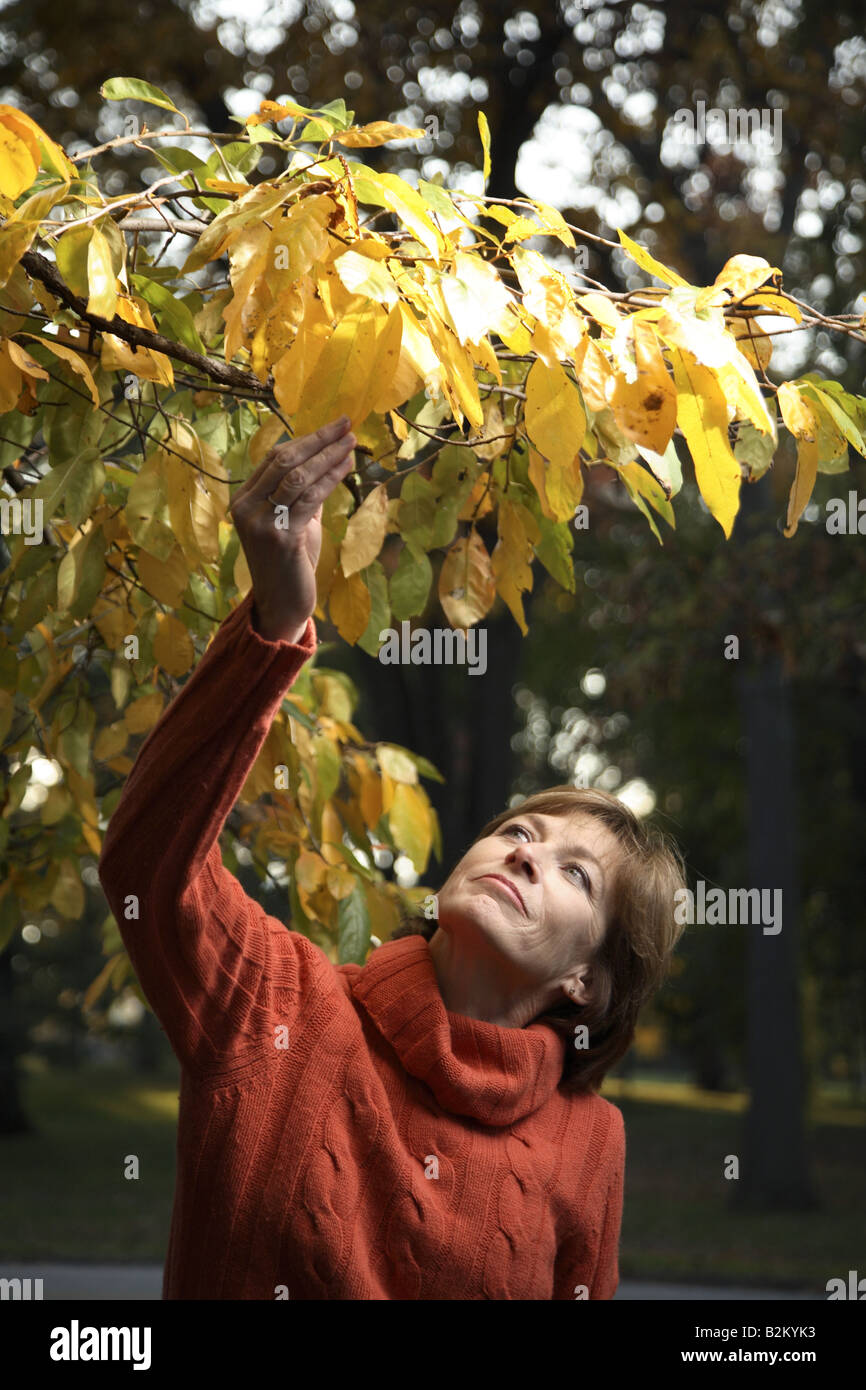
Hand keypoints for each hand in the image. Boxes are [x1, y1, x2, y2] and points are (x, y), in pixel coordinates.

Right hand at [228, 416, 355, 642]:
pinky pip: (309, 499)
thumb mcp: (294, 521)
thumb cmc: (290, 563)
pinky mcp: (280, 537)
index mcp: (243, 500)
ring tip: (352, 442)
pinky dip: (331, 479)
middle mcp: (246, 508)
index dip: (306, 438)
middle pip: (285, 460)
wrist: (282, 605)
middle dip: (319, 440)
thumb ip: (303, 492)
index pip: (274, 457)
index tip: (333, 426)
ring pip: (298, 476)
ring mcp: (260, 523)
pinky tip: (347, 467)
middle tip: (347, 425)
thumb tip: (327, 458)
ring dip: (328, 456)